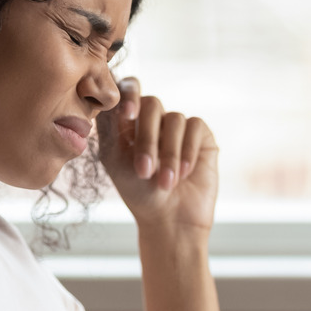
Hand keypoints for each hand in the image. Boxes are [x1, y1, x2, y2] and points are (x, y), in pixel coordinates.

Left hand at [96, 76, 218, 236]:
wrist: (170, 220)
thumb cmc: (138, 193)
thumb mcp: (115, 159)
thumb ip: (110, 126)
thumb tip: (112, 95)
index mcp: (128, 121)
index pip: (127, 90)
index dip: (128, 95)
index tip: (127, 114)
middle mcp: (154, 119)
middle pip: (151, 104)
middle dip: (147, 139)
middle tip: (144, 170)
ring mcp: (177, 126)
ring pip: (174, 118)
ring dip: (168, 154)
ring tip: (165, 183)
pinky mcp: (200, 136)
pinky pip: (194, 126)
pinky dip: (186, 151)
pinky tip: (183, 173)